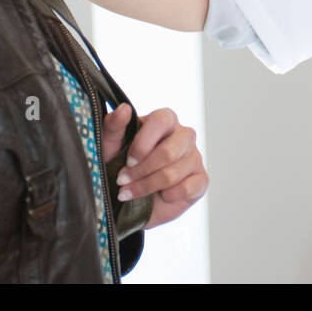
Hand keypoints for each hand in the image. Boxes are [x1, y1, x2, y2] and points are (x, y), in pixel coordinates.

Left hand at [102, 104, 207, 229]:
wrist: (126, 201)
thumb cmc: (119, 166)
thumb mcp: (110, 145)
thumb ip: (114, 126)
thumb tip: (123, 109)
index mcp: (165, 120)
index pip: (162, 120)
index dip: (143, 143)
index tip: (128, 160)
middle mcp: (183, 135)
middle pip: (170, 151)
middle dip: (142, 170)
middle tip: (122, 180)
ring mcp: (194, 157)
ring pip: (174, 174)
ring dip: (147, 186)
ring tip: (130, 192)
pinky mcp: (201, 180)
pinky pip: (187, 188)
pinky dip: (168, 196)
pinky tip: (158, 196)